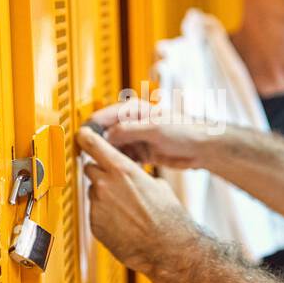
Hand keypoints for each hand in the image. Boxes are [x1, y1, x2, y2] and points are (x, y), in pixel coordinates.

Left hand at [77, 125, 203, 279]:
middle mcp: (105, 185)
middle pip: (90, 168)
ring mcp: (97, 206)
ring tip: (125, 208)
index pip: (92, 145)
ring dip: (104, 195)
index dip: (86, 138)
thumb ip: (136, 175)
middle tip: (115, 181)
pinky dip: (104, 215)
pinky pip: (95, 212)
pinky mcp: (94, 224)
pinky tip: (122, 221)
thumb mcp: (157, 185)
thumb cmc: (168, 217)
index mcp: (122, 170)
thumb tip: (132, 174)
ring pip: (93, 192)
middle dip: (100, 172)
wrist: (167, 248)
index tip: (82, 135)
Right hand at [84, 96, 218, 169]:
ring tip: (104, 168)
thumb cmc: (186, 131)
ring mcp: (135, 139)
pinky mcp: (140, 153)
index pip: (103, 117)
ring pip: (112, 149)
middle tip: (89, 160)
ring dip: (108, 158)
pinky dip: (119, 165)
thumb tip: (107, 135)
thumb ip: (129, 130)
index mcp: (133, 110)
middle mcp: (131, 123)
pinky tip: (119, 173)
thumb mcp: (155, 129)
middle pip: (104, 135)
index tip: (80, 142)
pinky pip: (123, 159)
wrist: (203, 148)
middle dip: (97, 147)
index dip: (90, 129)